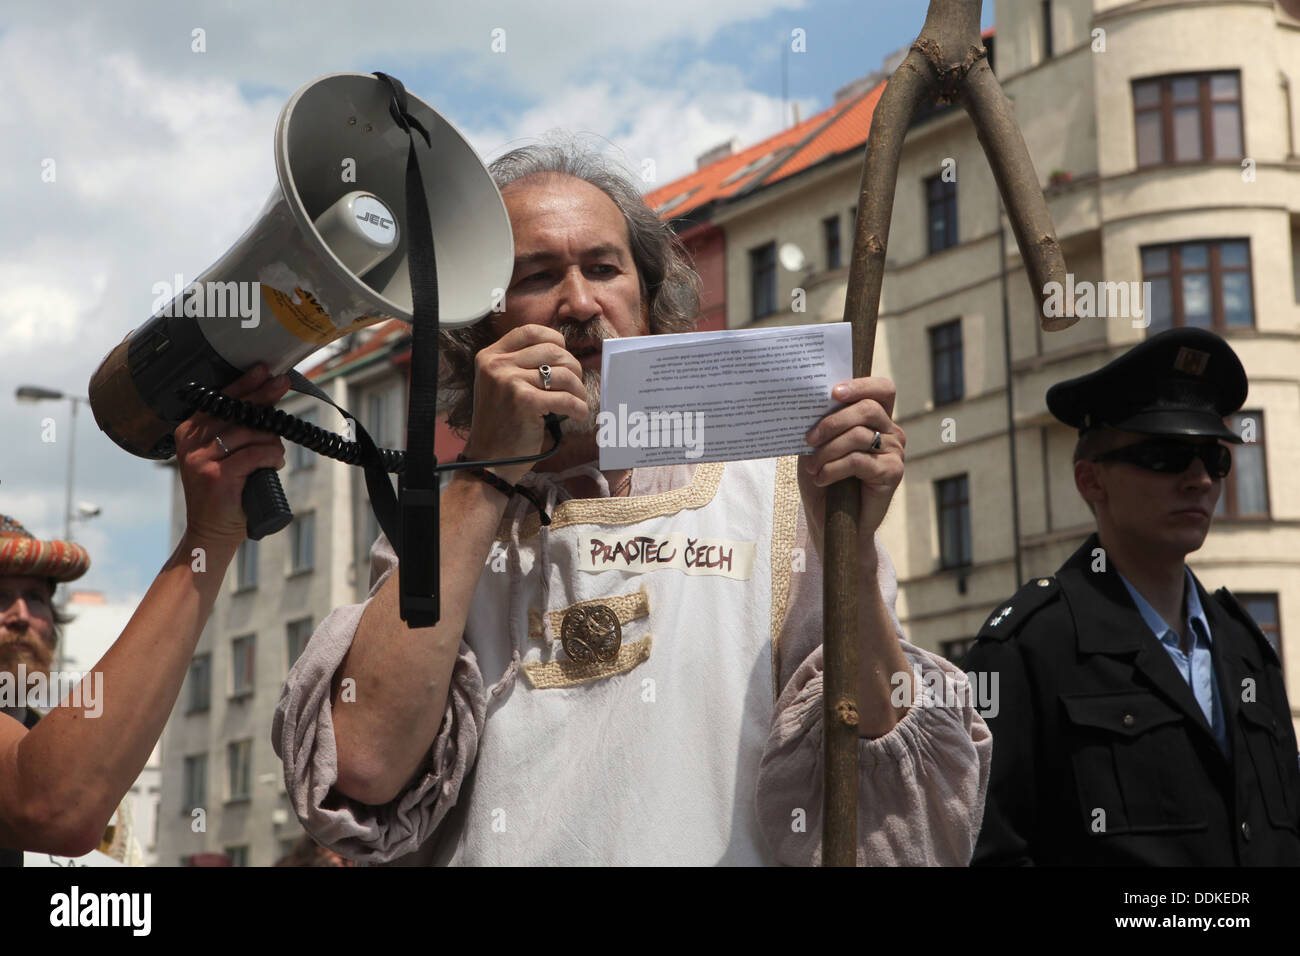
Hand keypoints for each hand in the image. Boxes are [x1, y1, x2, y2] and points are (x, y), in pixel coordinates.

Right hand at [174, 365, 290, 548]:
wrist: (211, 531)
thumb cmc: (224, 492)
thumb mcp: (224, 455)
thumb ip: (236, 430)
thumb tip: (267, 400)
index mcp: (189, 432)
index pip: (219, 400)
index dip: (244, 384)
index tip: (264, 371)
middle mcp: (191, 442)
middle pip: (235, 411)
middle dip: (263, 398)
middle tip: (282, 384)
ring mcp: (201, 459)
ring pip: (250, 433)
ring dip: (271, 441)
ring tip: (274, 455)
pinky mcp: (217, 475)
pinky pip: (255, 453)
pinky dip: (272, 455)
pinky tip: (275, 462)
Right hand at [460, 324, 588, 482]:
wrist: (488, 460)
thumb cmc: (501, 425)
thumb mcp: (500, 385)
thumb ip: (520, 365)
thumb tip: (561, 352)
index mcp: (490, 356)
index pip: (530, 331)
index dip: (554, 340)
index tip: (563, 357)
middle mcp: (497, 365)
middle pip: (553, 350)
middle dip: (573, 368)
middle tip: (575, 387)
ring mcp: (510, 381)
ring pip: (564, 374)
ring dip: (578, 390)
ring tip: (577, 403)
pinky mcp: (526, 401)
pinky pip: (567, 398)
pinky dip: (579, 408)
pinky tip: (578, 415)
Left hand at [799, 377, 905, 562]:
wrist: (833, 523)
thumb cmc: (824, 481)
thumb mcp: (817, 448)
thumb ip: (821, 425)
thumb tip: (807, 404)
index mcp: (876, 420)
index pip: (882, 390)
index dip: (861, 384)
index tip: (833, 392)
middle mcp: (891, 432)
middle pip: (866, 409)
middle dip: (832, 421)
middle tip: (808, 439)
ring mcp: (895, 452)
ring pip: (859, 435)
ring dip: (827, 450)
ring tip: (812, 467)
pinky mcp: (893, 472)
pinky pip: (858, 460)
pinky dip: (833, 468)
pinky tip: (821, 479)